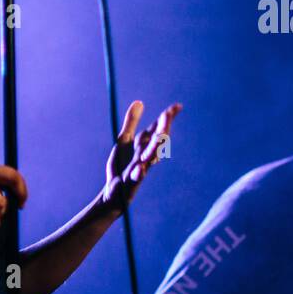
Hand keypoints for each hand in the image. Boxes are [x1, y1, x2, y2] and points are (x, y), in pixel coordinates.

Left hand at [100, 100, 182, 215]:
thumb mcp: (124, 140)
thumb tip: (139, 101)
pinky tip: (140, 169)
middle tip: (167, 115)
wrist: (113, 192)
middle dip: (163, 129)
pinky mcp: (131, 181)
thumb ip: (132, 122)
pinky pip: (136, 177)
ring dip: (155, 147)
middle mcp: (145, 155)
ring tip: (160, 136)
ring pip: (150, 158)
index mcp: (144, 145)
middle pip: (157, 141)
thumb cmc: (121, 166)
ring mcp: (140, 168)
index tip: (178, 106)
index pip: (158, 129)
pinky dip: (139, 173)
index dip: (167, 118)